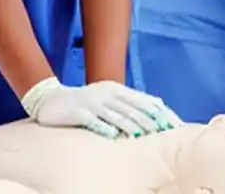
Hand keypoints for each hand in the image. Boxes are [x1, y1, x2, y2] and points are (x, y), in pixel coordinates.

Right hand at [21, 77, 182, 138]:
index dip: (159, 111)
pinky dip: (103, 127)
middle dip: (150, 120)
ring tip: (144, 134)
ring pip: (115, 114)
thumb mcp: (109, 97)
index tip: (173, 123)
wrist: (51, 100)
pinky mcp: (78, 112)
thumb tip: (159, 102)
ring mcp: (92, 102)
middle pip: (132, 107)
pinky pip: (93, 120)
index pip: (143, 100)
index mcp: (116, 89)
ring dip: (130, 124)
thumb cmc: (85, 102)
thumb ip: (131, 100)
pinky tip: (113, 135)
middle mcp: (106, 94)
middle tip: (165, 131)